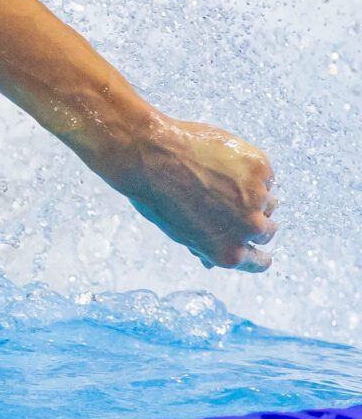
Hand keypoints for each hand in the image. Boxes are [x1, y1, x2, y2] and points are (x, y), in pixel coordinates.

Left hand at [112, 116, 277, 271]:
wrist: (150, 156)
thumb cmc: (155, 195)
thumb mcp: (177, 232)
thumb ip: (202, 246)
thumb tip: (210, 262)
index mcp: (228, 253)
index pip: (259, 262)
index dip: (256, 253)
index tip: (255, 245)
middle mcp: (248, 229)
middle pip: (266, 231)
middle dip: (251, 220)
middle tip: (228, 203)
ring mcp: (258, 197)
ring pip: (269, 202)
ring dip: (253, 195)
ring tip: (219, 181)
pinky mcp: (260, 168)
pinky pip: (263, 174)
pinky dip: (248, 170)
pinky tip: (220, 162)